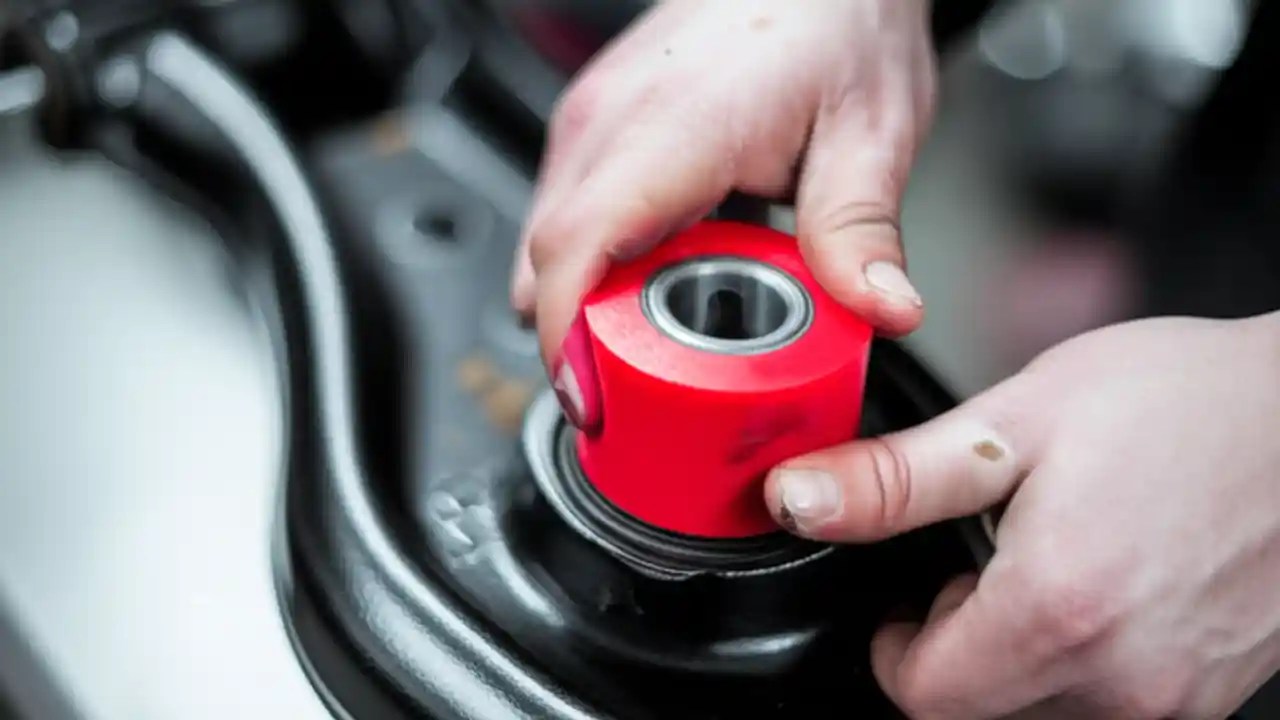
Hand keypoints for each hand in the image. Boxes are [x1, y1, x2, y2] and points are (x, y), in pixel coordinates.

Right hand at [512, 0, 937, 430]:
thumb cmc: (835, 22)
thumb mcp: (870, 130)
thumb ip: (863, 231)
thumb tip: (884, 312)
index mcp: (669, 130)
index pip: (575, 248)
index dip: (565, 339)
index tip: (591, 399)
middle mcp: (609, 122)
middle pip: (547, 258)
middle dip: (573, 341)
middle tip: (629, 399)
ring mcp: (593, 119)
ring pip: (549, 238)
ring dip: (582, 303)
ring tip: (647, 349)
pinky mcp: (597, 123)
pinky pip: (569, 212)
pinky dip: (594, 265)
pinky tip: (654, 283)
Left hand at [763, 313, 1279, 717]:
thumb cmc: (1184, 404)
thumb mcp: (1017, 422)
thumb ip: (898, 479)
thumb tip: (800, 501)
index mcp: (1058, 609)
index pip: (923, 698)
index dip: (895, 647)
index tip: (908, 598)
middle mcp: (1121, 677)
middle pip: (976, 716)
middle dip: (951, 653)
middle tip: (980, 566)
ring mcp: (1171, 698)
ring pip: (1038, 718)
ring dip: (1012, 661)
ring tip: (1044, 568)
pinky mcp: (1205, 697)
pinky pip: (1105, 708)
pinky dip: (1076, 666)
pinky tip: (1098, 589)